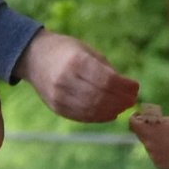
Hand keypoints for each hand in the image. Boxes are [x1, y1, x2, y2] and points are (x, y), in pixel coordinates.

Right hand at [13, 30, 139, 123]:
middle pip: (101, 96)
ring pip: (92, 109)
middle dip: (121, 100)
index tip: (135, 87)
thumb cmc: (66, 51)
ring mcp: (59, 96)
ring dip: (112, 110)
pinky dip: (99, 117)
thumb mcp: (87, 51)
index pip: (107, 80)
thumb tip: (127, 89)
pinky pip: (81, 116)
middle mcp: (66, 80)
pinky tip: (110, 113)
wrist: (33, 57)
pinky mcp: (56, 107)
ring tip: (123, 107)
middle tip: (132, 100)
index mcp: (76, 61)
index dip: (125, 86)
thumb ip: (106, 69)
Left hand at [129, 106, 168, 168]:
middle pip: (141, 135)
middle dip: (147, 130)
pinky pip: (157, 155)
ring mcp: (152, 156)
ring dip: (155, 141)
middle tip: (158, 127)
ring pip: (149, 146)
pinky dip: (162, 152)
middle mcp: (147, 144)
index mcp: (148, 131)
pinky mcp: (158, 164)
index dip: (135, 117)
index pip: (132, 123)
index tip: (140, 115)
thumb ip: (157, 120)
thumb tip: (149, 120)